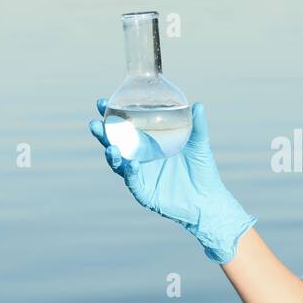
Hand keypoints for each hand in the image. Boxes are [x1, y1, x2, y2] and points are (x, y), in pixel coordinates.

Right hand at [88, 99, 256, 263]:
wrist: (208, 200)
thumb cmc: (202, 171)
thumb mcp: (199, 145)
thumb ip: (198, 126)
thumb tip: (198, 105)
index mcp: (147, 143)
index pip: (125, 127)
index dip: (112, 115)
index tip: (102, 103)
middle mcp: (139, 158)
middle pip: (115, 144)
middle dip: (103, 134)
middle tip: (95, 123)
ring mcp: (140, 176)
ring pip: (118, 165)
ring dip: (112, 155)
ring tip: (111, 147)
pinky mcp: (144, 192)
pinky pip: (134, 182)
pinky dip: (131, 173)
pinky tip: (132, 164)